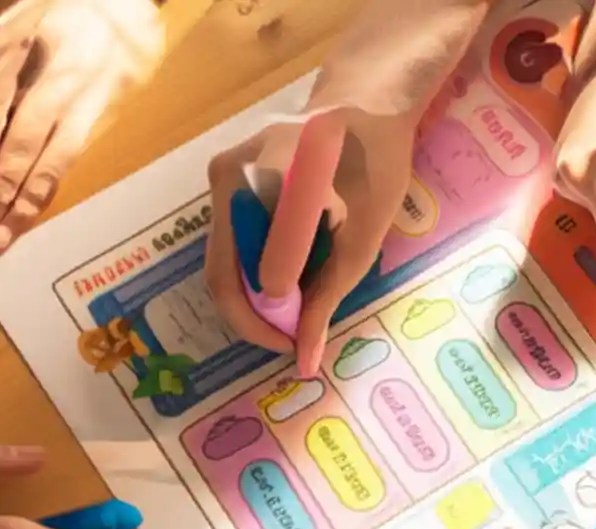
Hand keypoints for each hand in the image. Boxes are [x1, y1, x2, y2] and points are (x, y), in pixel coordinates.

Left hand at [0, 0, 164, 249]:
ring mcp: (82, 98)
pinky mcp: (103, 115)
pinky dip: (49, 188)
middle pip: (23, 140)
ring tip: (6, 234)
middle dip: (2, 189)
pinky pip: (72, 160)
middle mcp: (52, 76)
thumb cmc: (57, 13)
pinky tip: (32, 211)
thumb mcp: (6, 26)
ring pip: (53, 159)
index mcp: (18, 47)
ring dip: (28, 201)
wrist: (124, 4)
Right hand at [204, 0, 486, 374]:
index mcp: (283, 170)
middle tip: (287, 341)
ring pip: (221, 263)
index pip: (268, 264)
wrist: (359, 102)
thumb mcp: (366, 232)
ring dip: (250, 300)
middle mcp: (236, 171)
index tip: (296, 343)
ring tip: (288, 316)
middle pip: (224, 272)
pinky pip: (226, 244)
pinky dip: (249, 273)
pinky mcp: (220, 179)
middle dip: (253, 319)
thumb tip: (306, 360)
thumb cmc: (375, 160)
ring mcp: (221, 174)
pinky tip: (280, 283)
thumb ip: (330, 294)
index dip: (276, 318)